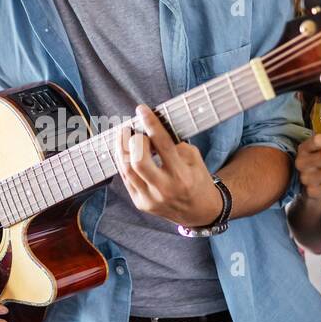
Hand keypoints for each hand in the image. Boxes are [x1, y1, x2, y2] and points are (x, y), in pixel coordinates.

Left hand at [113, 105, 223, 227]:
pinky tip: (124, 150)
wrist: (199, 212)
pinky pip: (126, 178)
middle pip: (138, 160)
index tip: (142, 110)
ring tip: (123, 134)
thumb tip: (151, 127)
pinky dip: (123, 161)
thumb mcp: (194, 158)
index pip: (163, 145)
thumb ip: (174, 144)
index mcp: (182, 174)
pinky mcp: (141, 204)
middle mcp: (165, 188)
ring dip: (121, 148)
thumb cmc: (197, 179)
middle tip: (131, 129)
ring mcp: (151, 198)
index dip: (151, 124)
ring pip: (126, 169)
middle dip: (132, 140)